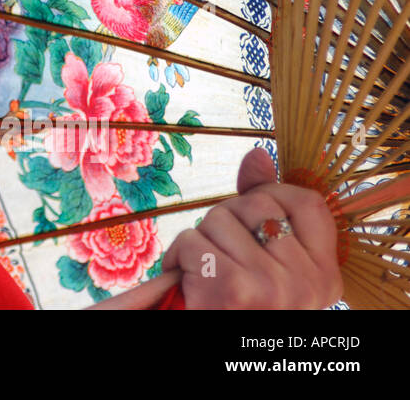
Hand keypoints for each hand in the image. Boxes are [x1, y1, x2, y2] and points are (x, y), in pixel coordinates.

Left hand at [161, 147, 342, 308]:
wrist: (224, 351)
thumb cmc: (240, 302)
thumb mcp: (267, 259)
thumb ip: (266, 205)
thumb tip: (258, 153)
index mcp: (325, 274)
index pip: (306, 202)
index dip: (271, 196)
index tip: (254, 224)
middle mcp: (307, 282)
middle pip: (254, 205)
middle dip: (227, 221)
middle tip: (225, 259)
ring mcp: (272, 286)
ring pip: (217, 219)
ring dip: (200, 240)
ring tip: (207, 273)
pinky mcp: (232, 287)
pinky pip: (191, 240)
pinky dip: (179, 256)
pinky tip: (190, 282)